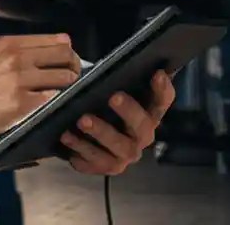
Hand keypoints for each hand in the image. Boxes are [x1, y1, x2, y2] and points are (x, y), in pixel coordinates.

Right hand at [0, 34, 80, 147]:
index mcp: (8, 43)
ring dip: (67, 87)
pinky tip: (47, 108)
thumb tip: (47, 55)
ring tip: (59, 95)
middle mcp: (16, 57)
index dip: (67, 52)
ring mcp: (20, 80)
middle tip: (69, 78)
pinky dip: (54, 104)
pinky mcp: (22, 104)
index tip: (66, 62)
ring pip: (64, 77)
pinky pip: (53, 99)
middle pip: (65, 55)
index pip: (56, 40)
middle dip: (73, 67)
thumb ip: (15, 54)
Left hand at [60, 69, 175, 174]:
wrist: (83, 134)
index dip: (162, 89)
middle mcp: (142, 136)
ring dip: (101, 132)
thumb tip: (111, 64)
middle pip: (143, 126)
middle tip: (113, 97)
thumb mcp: (108, 90)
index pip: (162, 101)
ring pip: (119, 146)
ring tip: (82, 119)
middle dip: (129, 111)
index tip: (157, 74)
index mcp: (148, 114)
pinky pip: (94, 160)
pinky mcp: (106, 167)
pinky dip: (79, 148)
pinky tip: (66, 135)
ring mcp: (125, 154)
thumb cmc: (99, 104)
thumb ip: (116, 79)